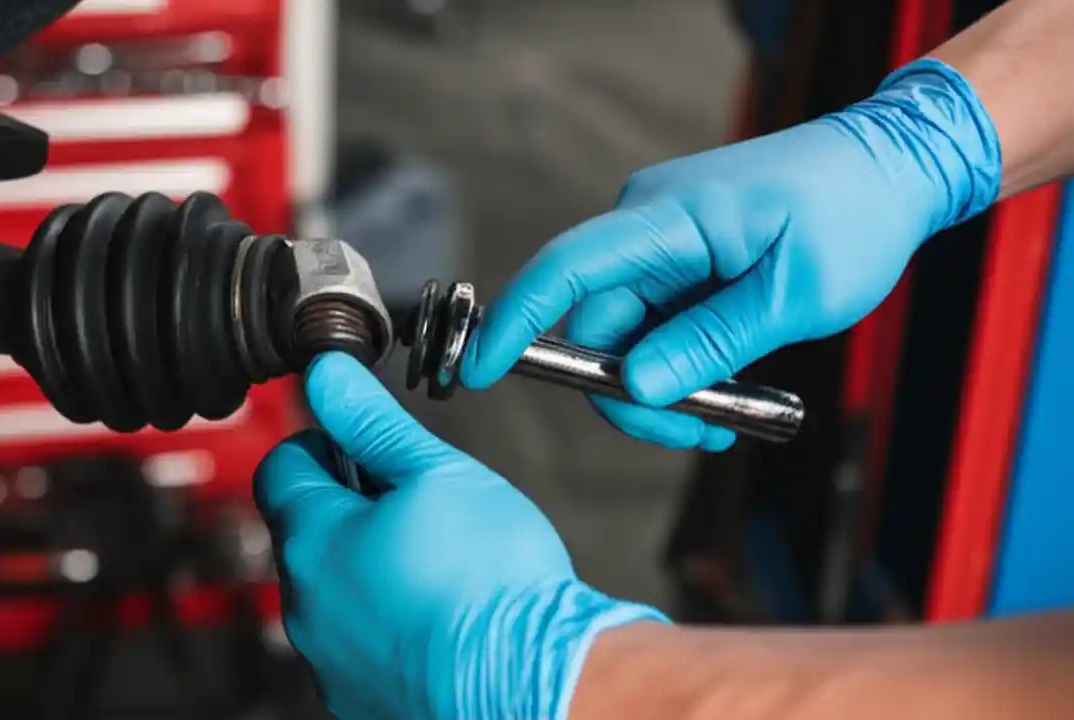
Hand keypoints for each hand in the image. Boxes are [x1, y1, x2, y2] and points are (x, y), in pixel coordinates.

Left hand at [255, 353, 663, 719]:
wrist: (532, 682)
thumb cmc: (493, 585)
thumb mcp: (437, 474)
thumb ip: (373, 422)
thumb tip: (328, 378)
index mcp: (316, 540)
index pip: (280, 468)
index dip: (320, 442)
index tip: (357, 443)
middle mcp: (306, 606)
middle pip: (302, 531)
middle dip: (346, 505)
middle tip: (409, 499)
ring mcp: (330, 659)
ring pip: (329, 591)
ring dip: (363, 566)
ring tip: (432, 559)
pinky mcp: (360, 698)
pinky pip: (354, 644)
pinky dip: (382, 621)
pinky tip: (435, 612)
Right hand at [462, 58, 1001, 450]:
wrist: (893, 169)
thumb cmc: (853, 216)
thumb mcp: (791, 295)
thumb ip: (709, 342)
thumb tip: (637, 386)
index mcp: (667, 219)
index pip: (566, 269)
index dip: (514, 322)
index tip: (479, 372)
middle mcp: (649, 227)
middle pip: (598, 327)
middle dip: (630, 392)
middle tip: (695, 430)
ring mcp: (663, 243)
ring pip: (628, 336)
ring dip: (662, 386)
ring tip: (721, 419)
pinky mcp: (681, 261)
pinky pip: (657, 324)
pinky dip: (679, 365)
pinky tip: (719, 394)